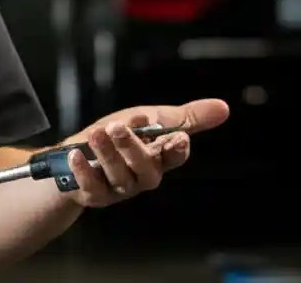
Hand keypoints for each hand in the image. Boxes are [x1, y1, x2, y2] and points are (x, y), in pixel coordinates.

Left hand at [63, 98, 228, 208]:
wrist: (77, 154)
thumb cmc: (119, 136)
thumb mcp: (151, 118)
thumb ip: (186, 116)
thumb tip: (224, 107)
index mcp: (158, 157)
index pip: (175, 157)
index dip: (178, 149)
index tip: (179, 137)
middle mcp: (140, 176)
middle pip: (146, 170)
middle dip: (133, 148)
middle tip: (118, 126)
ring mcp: (117, 188)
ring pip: (118, 177)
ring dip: (107, 154)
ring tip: (97, 133)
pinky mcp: (93, 194)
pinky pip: (91, 188)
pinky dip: (83, 171)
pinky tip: (76, 154)